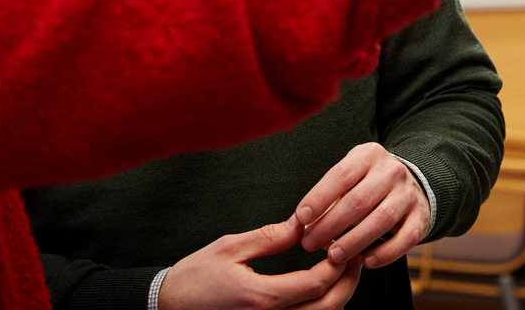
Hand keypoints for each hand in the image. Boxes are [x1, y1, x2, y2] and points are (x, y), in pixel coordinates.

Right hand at [158, 216, 362, 309]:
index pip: (317, 283)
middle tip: (354, 254)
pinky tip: (320, 287)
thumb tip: (302, 224)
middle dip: (348, 281)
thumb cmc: (195, 278)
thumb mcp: (229, 248)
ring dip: (338, 295)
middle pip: (329, 307)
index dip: (337, 262)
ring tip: (340, 266)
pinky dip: (321, 306)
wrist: (171, 307)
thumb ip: (270, 237)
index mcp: (262, 297)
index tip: (342, 241)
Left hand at [292, 142, 431, 269]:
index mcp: (368, 155)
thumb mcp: (350, 177)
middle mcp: (391, 171)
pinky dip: (386, 253)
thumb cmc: (368, 183)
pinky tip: (367, 262)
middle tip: (309, 244)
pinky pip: (405, 238)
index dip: (319, 197)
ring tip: (333, 256)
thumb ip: (328, 196)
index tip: (300, 218)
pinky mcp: (421, 217)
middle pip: (359, 200)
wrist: (412, 183)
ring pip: (381, 220)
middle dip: (331, 224)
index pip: (341, 175)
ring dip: (354, 241)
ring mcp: (408, 194)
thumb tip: (298, 223)